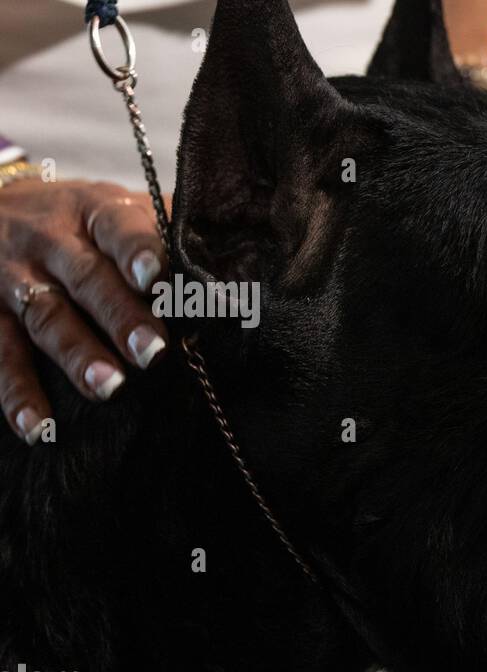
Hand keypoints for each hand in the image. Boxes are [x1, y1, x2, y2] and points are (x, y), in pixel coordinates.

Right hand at [0, 179, 169, 443]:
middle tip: (153, 352)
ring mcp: (13, 278)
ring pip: (46, 316)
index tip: (156, 278)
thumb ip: (169, 228)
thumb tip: (242, 252)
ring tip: (108, 386)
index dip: (137, 251)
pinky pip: (1, 356)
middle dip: (119, 315)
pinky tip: (37, 428)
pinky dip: (17, 394)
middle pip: (87, 279)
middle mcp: (50, 241)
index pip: (117, 227)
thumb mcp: (117, 208)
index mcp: (93, 211)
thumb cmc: (81, 220)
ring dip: (76, 354)